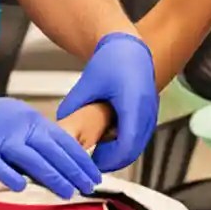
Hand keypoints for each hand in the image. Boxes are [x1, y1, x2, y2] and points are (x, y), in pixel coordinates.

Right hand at [0, 89, 101, 198]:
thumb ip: (37, 133)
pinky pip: (0, 167)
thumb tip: (60, 151)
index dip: (81, 159)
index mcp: (33, 121)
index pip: (64, 141)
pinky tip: (24, 188)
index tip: (94, 174)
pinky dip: (12, 177)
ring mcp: (1, 141)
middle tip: (89, 187)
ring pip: (34, 161)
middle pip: (54, 152)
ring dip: (53, 178)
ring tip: (68, 193)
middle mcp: (21, 129)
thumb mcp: (18, 117)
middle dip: (75, 172)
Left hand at [57, 32, 158, 170]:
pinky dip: (125, 144)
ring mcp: (151, 112)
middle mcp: (147, 109)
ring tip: (98, 150)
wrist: (129, 47)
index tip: (92, 162)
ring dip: (119, 152)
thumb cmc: (111, 61)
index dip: (109, 159)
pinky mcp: (150, 113)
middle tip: (92, 162)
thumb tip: (59, 127)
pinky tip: (108, 139)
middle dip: (112, 160)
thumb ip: (73, 106)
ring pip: (138, 145)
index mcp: (133, 102)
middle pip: (133, 150)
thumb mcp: (88, 82)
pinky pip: (140, 137)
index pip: (127, 144)